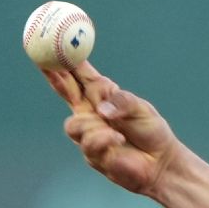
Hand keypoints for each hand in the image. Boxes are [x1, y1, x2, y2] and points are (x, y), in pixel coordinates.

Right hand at [44, 62, 185, 194]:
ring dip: (96, 125)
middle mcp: (90, 113)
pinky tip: (119, 139)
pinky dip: (105, 138)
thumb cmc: (151, 132)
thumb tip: (101, 108)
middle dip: (55, 77)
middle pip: (65, 92)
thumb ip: (122, 102)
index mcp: (101, 97)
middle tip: (48, 63)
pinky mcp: (92, 154)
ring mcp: (88, 134)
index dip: (65, 62)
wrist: (161, 162)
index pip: (79, 76)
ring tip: (118, 130)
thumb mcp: (141, 109)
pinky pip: (90, 142)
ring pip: (74, 124)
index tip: (52, 45)